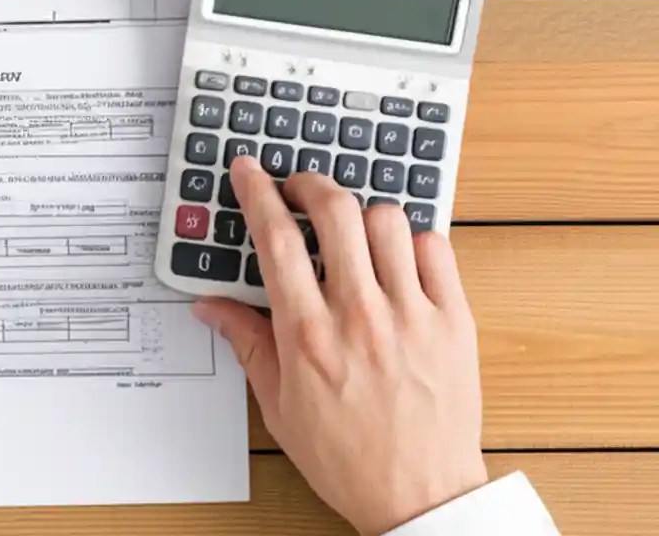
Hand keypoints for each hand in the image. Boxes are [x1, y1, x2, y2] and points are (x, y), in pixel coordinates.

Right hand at [193, 157, 486, 534]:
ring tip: (353, 231)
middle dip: (310, 184)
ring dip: (364, 214)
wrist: (419, 494)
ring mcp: (412, 315)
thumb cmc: (348, 457)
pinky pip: (438, 249)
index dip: (258, 193)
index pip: (276, 240)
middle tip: (300, 190)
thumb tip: (210, 307)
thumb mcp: (279, 404)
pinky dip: (415, 241)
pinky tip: (400, 260)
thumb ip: (246, 343)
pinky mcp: (454, 321)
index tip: (249, 170)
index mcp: (308, 335)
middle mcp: (360, 315)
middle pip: (334, 211)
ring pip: (388, 221)